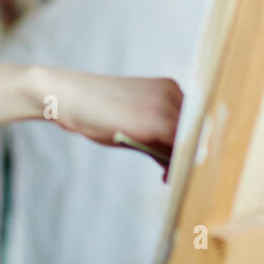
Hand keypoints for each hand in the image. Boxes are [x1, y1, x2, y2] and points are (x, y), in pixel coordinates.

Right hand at [33, 67, 182, 174]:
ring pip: (189, 140)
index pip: (193, 120)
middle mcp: (172, 93)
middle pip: (194, 130)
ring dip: (181, 161)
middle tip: (171, 174)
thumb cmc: (96, 111)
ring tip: (165, 176)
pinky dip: (176, 164)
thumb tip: (178, 162)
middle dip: (187, 154)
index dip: (190, 144)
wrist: (69, 96)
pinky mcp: (158, 121)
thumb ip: (156, 136)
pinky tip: (164, 176)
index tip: (184, 163)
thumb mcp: (131, 121)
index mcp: (168, 87)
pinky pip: (179, 147)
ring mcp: (166, 106)